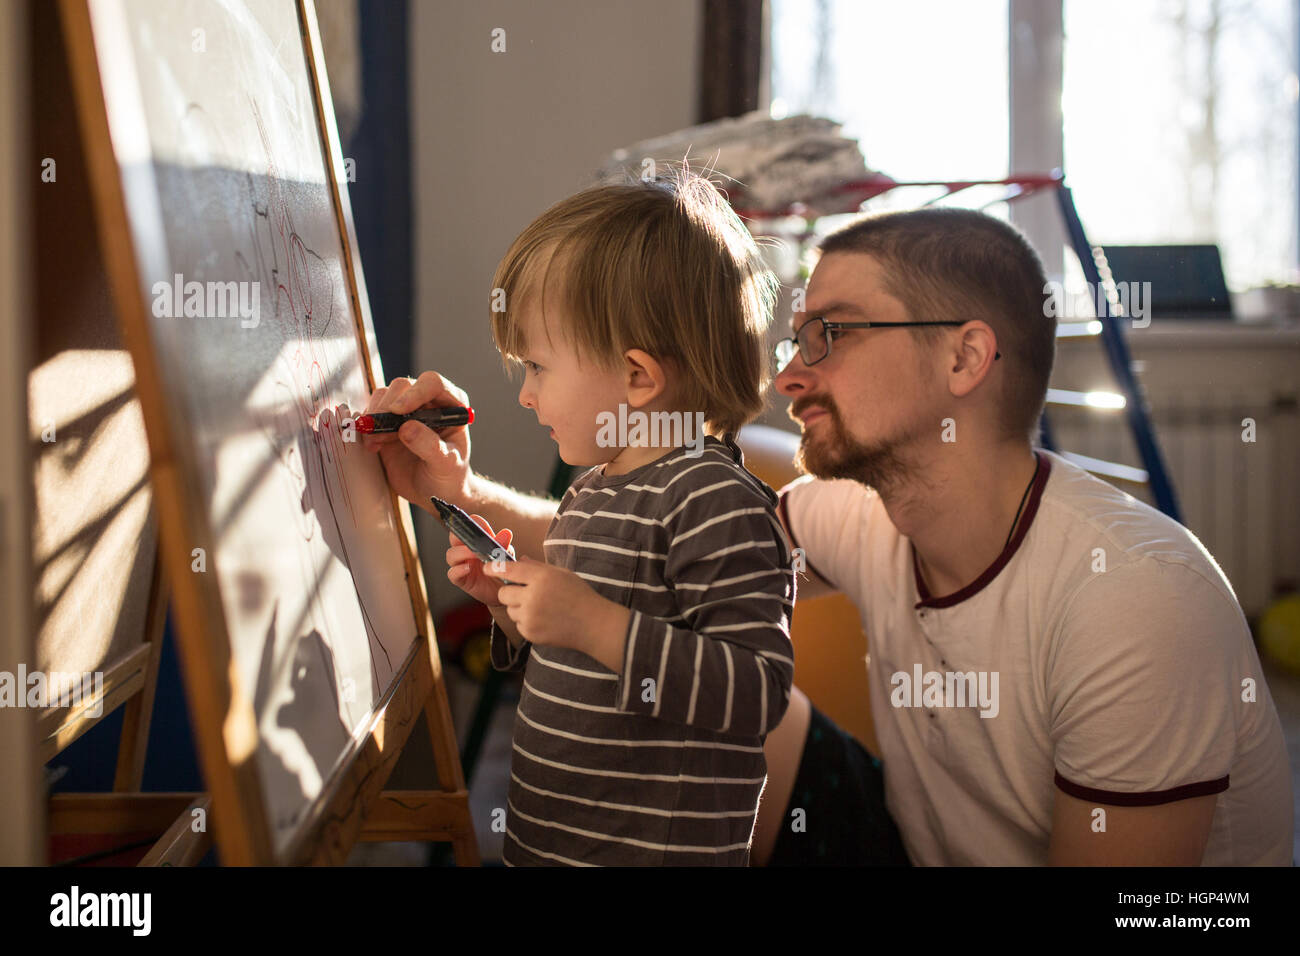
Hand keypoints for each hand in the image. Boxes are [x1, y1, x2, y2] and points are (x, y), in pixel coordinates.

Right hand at [359, 371, 471, 509]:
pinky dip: (368, 427)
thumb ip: (431, 446)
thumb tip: (407, 428)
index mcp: (451, 404)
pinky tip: (373, 445)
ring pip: (383, 396)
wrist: (434, 491)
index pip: (433, 383)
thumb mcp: (446, 465)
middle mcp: (428, 401)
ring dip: (375, 417)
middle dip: (388, 406)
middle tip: (382, 431)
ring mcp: (406, 410)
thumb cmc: (448, 476)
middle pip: (403, 386)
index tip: (399, 410)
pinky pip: (372, 413)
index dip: (415, 392)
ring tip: (378, 442)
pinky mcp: (387, 422)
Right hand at [446, 514, 513, 606]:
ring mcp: (462, 565)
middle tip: (471, 537)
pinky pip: (452, 573)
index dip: (471, 523)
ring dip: (461, 552)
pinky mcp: (461, 580)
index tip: (479, 522)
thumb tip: (506, 533)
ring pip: (451, 555)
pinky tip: (467, 568)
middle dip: (459, 535)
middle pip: (454, 538)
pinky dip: (458, 570)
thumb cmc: (503, 570)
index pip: (468, 527)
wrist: (505, 591)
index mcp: (476, 542)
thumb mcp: (506, 556)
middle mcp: (466, 552)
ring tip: (474, 553)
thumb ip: (503, 545)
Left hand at [483, 557, 629, 664]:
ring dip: (519, 608)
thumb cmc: (579, 595)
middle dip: (510, 592)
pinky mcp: (530, 633)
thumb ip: (537, 567)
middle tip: (524, 593)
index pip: (510, 570)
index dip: (494, 568)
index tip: (486, 568)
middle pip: (503, 593)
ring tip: (540, 608)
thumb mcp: (561, 574)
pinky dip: (526, 622)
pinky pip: (518, 624)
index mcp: (542, 578)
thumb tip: (519, 559)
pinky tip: (544, 620)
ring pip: (510, 610)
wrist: (593, 624)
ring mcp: (530, 617)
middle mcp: (533, 597)